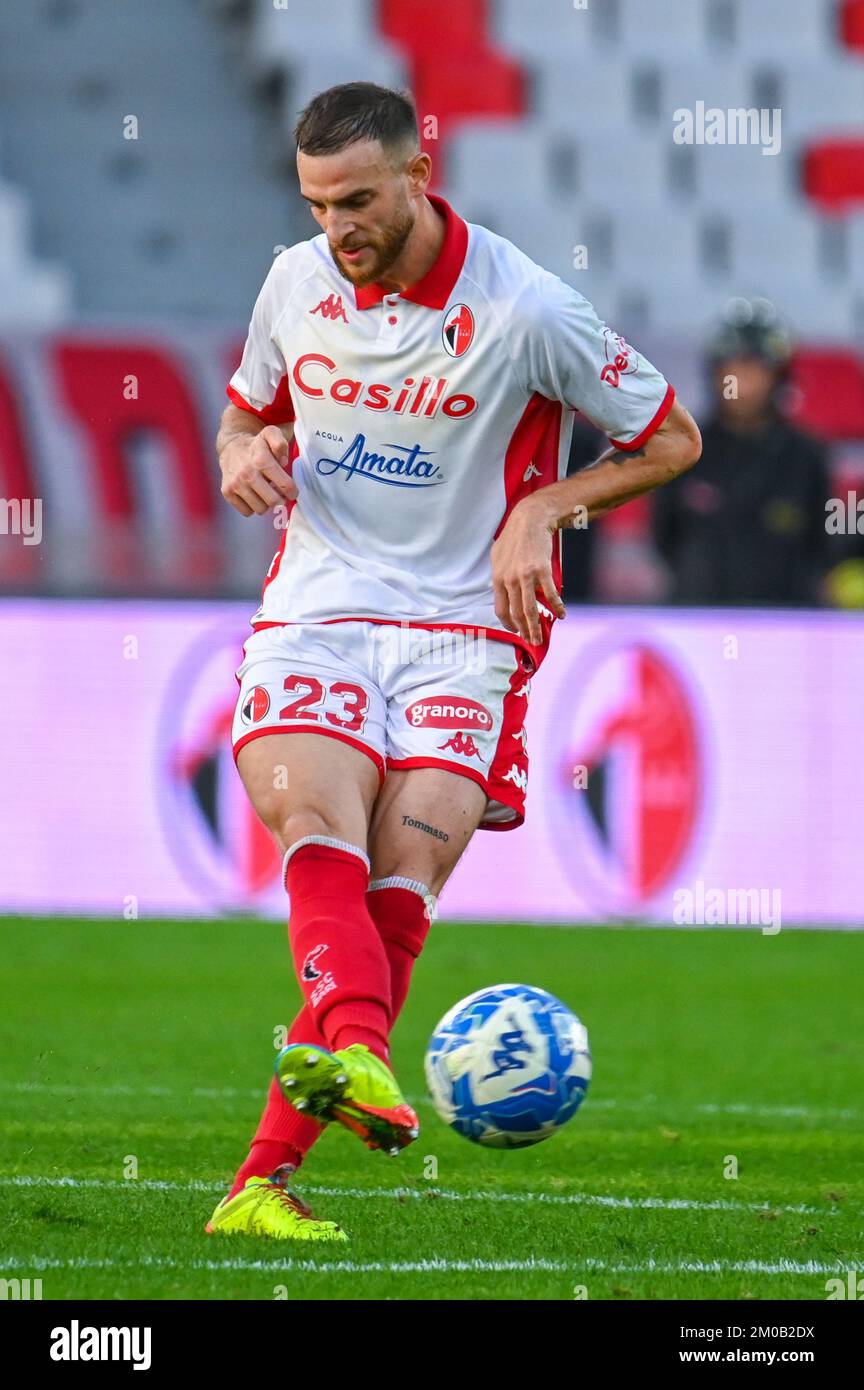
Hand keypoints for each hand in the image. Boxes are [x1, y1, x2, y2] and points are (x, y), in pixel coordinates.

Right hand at [219, 426, 297, 516]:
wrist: (231, 448)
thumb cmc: (257, 445)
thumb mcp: (271, 434)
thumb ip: (281, 443)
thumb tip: (283, 461)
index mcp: (261, 460)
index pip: (285, 486)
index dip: (293, 492)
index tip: (292, 491)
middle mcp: (247, 473)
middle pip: (273, 502)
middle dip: (280, 500)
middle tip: (280, 493)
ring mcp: (235, 484)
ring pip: (260, 509)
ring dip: (266, 504)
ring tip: (266, 492)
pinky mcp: (227, 492)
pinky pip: (247, 512)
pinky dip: (252, 506)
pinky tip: (254, 495)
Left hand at [491, 495, 565, 644]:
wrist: (530, 519)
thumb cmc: (514, 536)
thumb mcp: (498, 555)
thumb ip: (499, 574)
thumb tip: (500, 588)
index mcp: (498, 578)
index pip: (501, 610)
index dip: (509, 624)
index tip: (516, 631)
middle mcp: (509, 580)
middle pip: (517, 613)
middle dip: (525, 631)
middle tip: (532, 641)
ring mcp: (526, 576)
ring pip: (531, 609)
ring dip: (537, 627)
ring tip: (541, 637)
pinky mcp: (542, 570)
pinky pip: (550, 595)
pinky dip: (557, 607)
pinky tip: (561, 614)